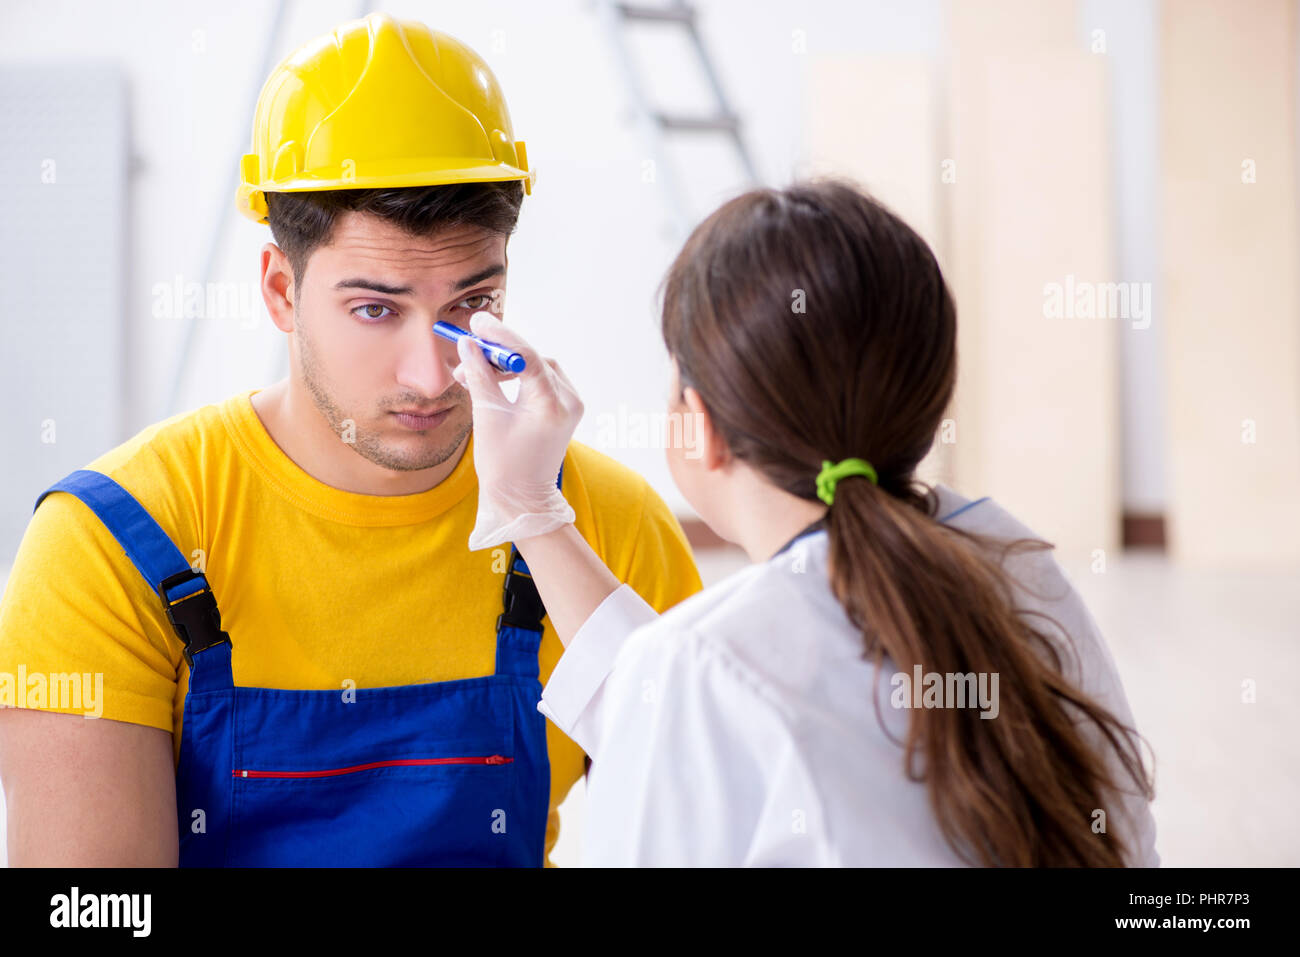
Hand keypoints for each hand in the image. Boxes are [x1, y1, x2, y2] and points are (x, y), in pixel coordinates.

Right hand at [451, 311, 582, 550]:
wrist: (523, 499)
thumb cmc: (503, 465)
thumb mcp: (487, 416)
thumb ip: (479, 376)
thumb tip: (468, 345)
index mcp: (553, 406)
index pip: (528, 357)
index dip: (500, 337)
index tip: (477, 323)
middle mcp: (569, 402)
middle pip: (533, 359)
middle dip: (499, 351)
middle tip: (468, 342)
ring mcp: (570, 405)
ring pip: (536, 367)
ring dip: (505, 364)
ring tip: (472, 370)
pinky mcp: (563, 409)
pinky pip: (540, 380)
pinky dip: (517, 376)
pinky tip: (491, 378)